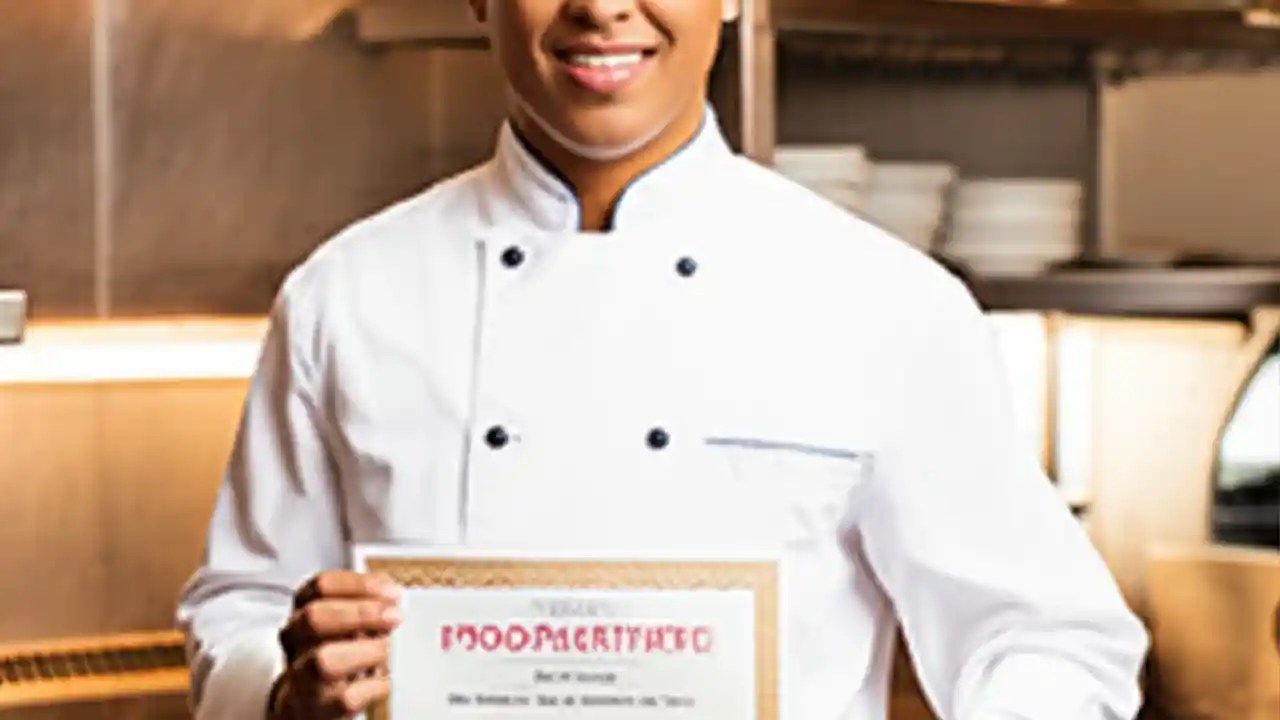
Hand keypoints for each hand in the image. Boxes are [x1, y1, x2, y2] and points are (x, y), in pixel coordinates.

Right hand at [270, 571, 402, 718]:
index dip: (359, 585)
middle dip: (360, 614)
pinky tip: (384, 678)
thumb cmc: (334, 654)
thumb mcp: (344, 622)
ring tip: (387, 651)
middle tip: (394, 617)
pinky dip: (374, 685)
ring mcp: (304, 676)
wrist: (309, 703)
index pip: (322, 586)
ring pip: (324, 660)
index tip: (390, 591)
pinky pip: (346, 696)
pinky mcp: (320, 708)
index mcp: (303, 611)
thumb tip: (393, 598)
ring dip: (367, 651)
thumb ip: (365, 604)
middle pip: (315, 617)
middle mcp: (297, 642)